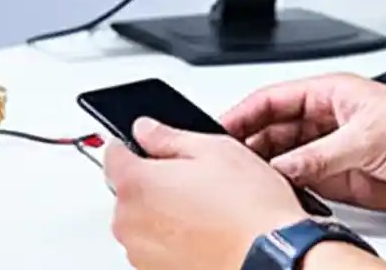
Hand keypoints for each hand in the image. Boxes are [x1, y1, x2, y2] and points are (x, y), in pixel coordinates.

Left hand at [104, 117, 307, 269]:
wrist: (272, 259)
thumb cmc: (249, 210)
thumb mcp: (215, 149)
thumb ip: (168, 136)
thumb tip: (146, 129)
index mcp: (136, 183)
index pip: (113, 152)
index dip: (134, 144)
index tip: (150, 146)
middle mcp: (129, 222)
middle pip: (127, 189)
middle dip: (152, 180)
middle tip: (194, 179)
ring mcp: (140, 253)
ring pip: (141, 220)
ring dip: (162, 212)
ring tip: (206, 209)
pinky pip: (155, 247)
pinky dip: (171, 240)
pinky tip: (204, 233)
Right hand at [222, 73, 385, 212]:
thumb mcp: (367, 138)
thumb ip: (319, 155)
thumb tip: (281, 166)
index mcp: (329, 94)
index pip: (272, 99)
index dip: (242, 113)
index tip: (219, 130)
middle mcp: (326, 120)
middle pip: (272, 130)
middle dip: (248, 144)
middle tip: (226, 163)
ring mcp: (331, 150)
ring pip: (283, 158)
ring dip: (267, 170)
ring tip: (248, 182)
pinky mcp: (340, 179)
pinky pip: (302, 183)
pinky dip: (287, 190)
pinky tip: (278, 196)